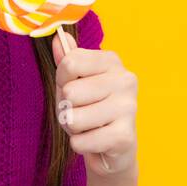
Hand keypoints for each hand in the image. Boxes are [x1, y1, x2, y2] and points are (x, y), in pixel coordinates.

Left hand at [51, 28, 138, 177]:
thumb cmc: (90, 109)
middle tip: (83, 112)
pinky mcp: (124, 136)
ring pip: (73, 118)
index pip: (70, 63)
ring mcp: (128, 107)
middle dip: (67, 108)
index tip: (75, 88)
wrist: (113, 148)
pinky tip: (95, 141)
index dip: (62, 80)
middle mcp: (125, 80)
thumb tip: (58, 37)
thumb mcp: (74, 82)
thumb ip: (67, 60)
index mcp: (112, 61)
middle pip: (70, 92)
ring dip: (73, 128)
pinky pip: (80, 141)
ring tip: (89, 126)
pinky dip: (80, 145)